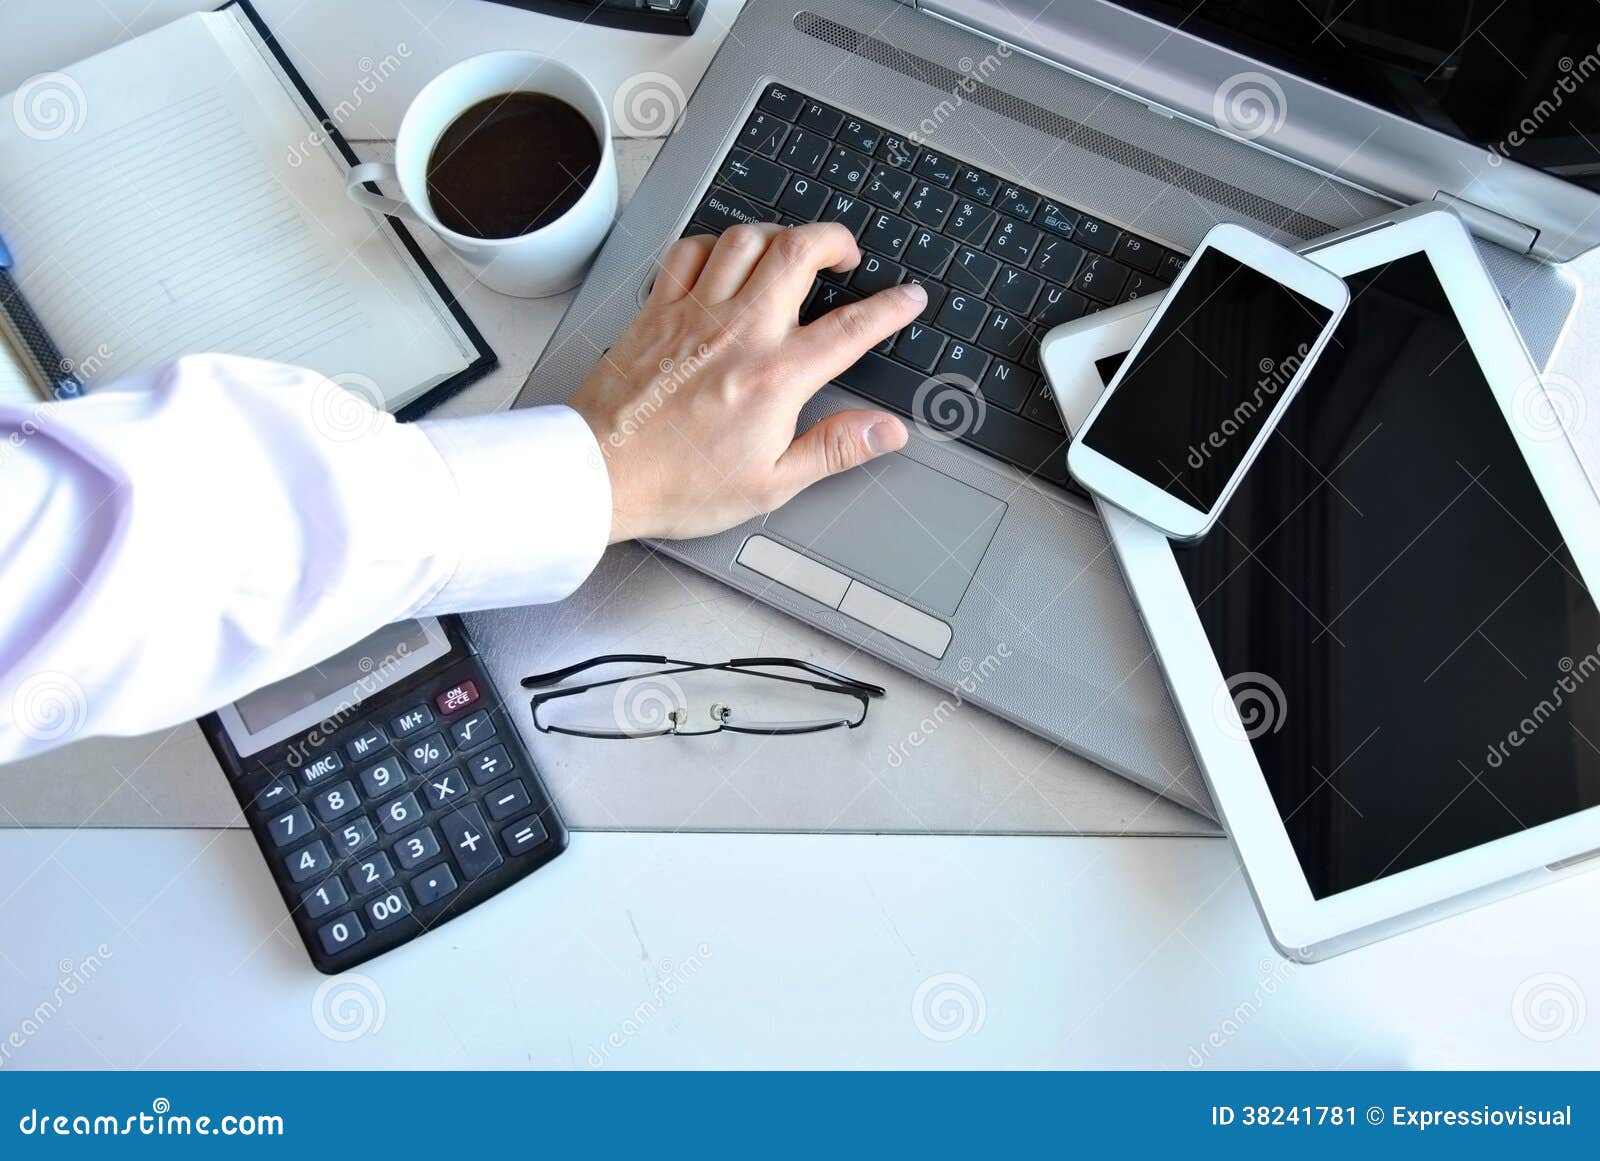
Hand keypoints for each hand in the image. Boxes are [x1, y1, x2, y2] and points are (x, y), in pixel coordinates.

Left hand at [569, 222, 925, 542]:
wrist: (601, 476)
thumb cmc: (678, 485)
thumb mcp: (771, 484)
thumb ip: (835, 449)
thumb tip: (887, 431)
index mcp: (775, 377)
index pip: (851, 327)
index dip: (889, 307)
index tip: (907, 297)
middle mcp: (738, 332)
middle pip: (798, 251)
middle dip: (834, 240)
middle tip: (845, 255)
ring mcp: (694, 314)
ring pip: (746, 239)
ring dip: (777, 236)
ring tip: (790, 253)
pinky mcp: (656, 311)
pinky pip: (689, 251)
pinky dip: (714, 244)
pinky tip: (724, 261)